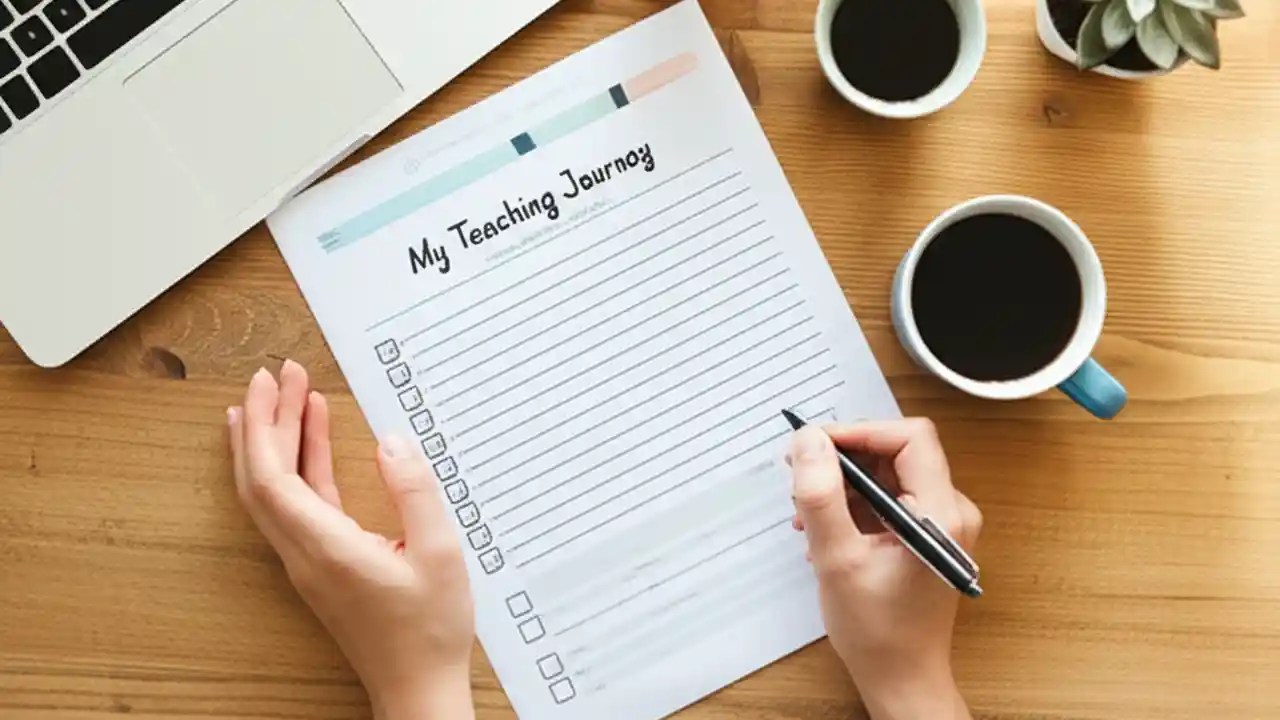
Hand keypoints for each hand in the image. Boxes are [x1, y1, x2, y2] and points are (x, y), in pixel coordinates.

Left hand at [227, 361, 475, 719]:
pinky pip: (298, 506)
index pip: (272, 479)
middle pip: (262, 479)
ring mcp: (309, 562)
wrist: (417, 689)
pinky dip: (301, 467)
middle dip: (265, 421)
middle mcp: (305, 555)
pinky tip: (315, 441)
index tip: (272, 383)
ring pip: (275, 492)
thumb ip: (415, 492)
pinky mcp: (323, 565)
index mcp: (326, 549)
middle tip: (276, 374)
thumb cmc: (430, 631)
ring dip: (277, 441)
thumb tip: (392, 441)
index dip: (267, 426)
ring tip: (285, 396)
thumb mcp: (440, 554)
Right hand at [788, 419, 980, 719]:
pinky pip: (890, 498)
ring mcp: (941, 523)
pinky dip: (854, 504)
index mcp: (940, 514)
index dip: (859, 432)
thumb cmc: (878, 631)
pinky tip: (824, 528)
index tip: (815, 445)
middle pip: (898, 452)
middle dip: (845, 458)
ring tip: (807, 512)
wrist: (903, 678)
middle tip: (801, 474)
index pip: (908, 438)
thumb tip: (809, 441)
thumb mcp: (837, 559)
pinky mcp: (927, 534)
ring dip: (845, 484)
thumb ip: (821, 496)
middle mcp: (950, 511)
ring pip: (890, 474)